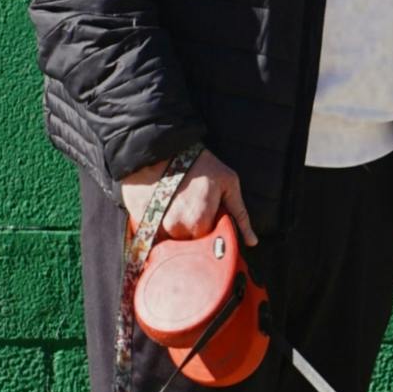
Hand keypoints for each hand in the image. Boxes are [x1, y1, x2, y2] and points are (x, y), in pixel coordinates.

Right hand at [120, 147, 246, 241]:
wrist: (162, 147)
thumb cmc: (199, 163)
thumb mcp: (229, 183)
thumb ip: (240, 215)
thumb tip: (252, 242)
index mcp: (199, 223)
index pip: (208, 244)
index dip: (211, 231)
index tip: (209, 217)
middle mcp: (176, 230)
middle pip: (188, 244)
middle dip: (193, 231)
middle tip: (194, 207)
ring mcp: (155, 227)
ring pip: (170, 241)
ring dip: (175, 230)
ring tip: (178, 206)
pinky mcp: (140, 221)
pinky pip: (153, 236)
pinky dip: (159, 226)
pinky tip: (164, 209)